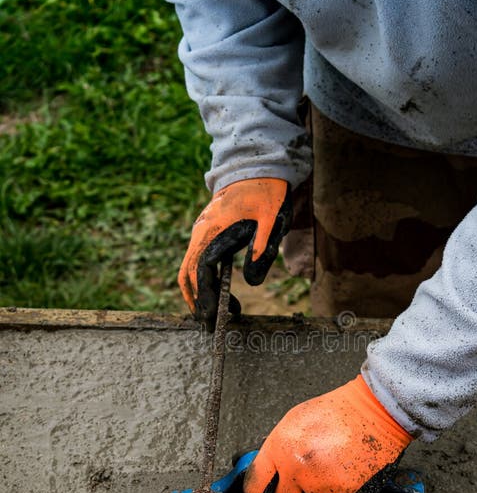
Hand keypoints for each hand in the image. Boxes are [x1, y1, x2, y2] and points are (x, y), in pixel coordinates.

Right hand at [178, 177, 291, 320]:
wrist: (256, 167)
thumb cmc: (268, 194)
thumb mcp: (272, 222)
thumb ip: (262, 251)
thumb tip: (251, 283)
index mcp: (215, 232)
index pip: (202, 271)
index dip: (205, 297)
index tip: (213, 317)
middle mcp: (201, 233)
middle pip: (188, 274)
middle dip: (196, 301)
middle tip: (210, 326)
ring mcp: (201, 232)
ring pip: (189, 268)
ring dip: (198, 293)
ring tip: (214, 314)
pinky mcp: (206, 232)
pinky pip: (196, 261)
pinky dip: (200, 280)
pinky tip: (215, 293)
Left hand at [243, 375, 412, 492]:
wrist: (374, 412)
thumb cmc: (338, 411)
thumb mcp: (296, 420)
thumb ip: (280, 446)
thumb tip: (270, 468)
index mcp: (280, 448)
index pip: (254, 485)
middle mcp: (297, 469)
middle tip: (302, 485)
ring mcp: (320, 484)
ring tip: (329, 476)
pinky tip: (343, 482)